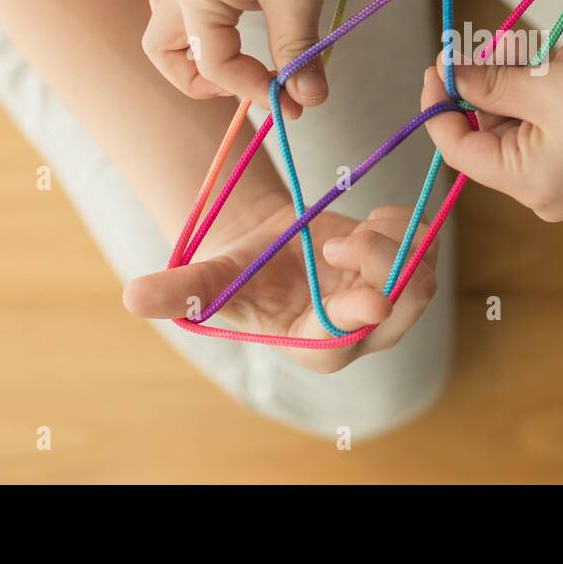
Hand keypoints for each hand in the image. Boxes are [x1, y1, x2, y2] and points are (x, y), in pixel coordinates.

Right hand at [122, 195, 440, 373]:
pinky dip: (406, 222)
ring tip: (348, 232)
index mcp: (317, 344)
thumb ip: (179, 291)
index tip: (372, 298)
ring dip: (392, 242)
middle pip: (406, 306)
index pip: (348, 337)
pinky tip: (371, 219)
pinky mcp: (408, 263)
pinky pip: (429, 242)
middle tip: (338, 239)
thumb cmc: (240, 271)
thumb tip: (132, 296)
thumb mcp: (209, 280)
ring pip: (423, 272)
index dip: (361, 318)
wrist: (271, 246)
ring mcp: (391, 297)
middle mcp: (363, 330)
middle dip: (381, 266)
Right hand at [142, 0, 342, 111]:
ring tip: (240, 59)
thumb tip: (309, 99)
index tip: (294, 100)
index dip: (253, 89)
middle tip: (248, 85)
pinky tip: (252, 21)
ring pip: (169, 16)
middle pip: (162, 46)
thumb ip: (298, 51)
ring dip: (195, 46)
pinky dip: (214, 20)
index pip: (213, 64)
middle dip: (198, 78)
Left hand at [421, 43, 562, 222]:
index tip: (439, 62)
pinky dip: (550, 92)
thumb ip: (488, 81)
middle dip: (493, 82)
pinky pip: (548, 127)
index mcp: (525, 183)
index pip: (457, 147)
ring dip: (525, 81)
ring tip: (555, 52)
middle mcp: (540, 191)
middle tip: (504, 42)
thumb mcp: (543, 84)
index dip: (440, 103)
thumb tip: (449, 73)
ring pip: (520, 123)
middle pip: (490, 132)